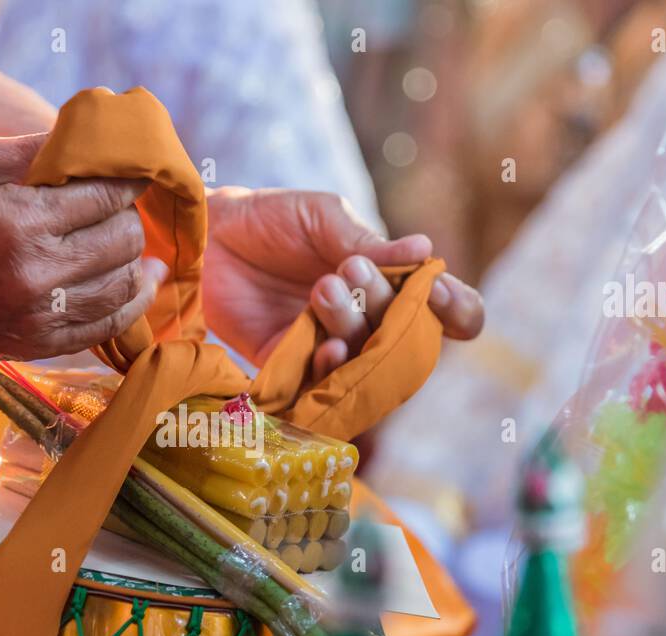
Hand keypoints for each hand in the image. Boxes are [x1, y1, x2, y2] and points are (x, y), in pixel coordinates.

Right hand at [0, 134, 165, 358]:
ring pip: (122, 285)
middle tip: (119, 208)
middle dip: (128, 217)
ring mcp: (38, 314)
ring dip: (135, 260)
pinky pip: (105, 328)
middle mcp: (36, 271)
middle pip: (122, 240)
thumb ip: (39, 150)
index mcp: (21, 219)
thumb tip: (98, 141)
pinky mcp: (35, 344)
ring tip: (134, 245)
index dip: (130, 181)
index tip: (134, 173)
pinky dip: (130, 305)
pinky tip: (139, 285)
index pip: (108, 195)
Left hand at [202, 187, 482, 378]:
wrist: (208, 237)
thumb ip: (368, 243)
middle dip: (384, 306)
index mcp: (391, 283)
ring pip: (367, 364)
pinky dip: (331, 372)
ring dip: (354, 330)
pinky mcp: (292, 368)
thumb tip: (426, 252)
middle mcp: (369, 322)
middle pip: (407, 340)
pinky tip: (325, 349)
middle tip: (347, 269)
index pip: (450, 310)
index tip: (435, 288)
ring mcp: (333, 347)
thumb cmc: (272, 220)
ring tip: (323, 289)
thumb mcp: (324, 219)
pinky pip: (323, 386)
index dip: (457, 309)